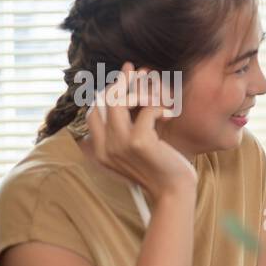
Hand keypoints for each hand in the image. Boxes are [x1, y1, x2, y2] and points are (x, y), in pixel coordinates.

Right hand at [85, 62, 196, 198]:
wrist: (173, 194)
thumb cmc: (160, 171)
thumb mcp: (136, 152)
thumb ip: (125, 132)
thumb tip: (126, 99)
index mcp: (100, 151)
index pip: (93, 112)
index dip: (107, 92)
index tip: (123, 79)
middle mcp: (105, 148)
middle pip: (104, 101)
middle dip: (122, 82)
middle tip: (138, 71)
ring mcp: (120, 145)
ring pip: (120, 102)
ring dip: (141, 90)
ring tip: (158, 91)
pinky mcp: (139, 142)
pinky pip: (147, 111)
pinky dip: (160, 107)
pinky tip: (169, 113)